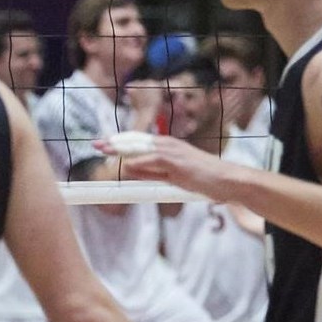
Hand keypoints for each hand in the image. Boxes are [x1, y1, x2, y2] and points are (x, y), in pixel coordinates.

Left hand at [104, 135, 237, 199]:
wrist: (226, 180)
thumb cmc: (202, 179)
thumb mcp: (172, 176)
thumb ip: (151, 173)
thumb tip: (129, 169)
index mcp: (167, 146)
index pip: (138, 141)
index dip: (119, 142)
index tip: (103, 144)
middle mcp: (168, 144)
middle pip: (135, 141)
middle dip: (114, 143)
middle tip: (96, 144)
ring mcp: (173, 151)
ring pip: (141, 148)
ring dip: (121, 149)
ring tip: (104, 149)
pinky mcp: (177, 162)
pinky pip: (153, 161)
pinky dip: (138, 163)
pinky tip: (125, 164)